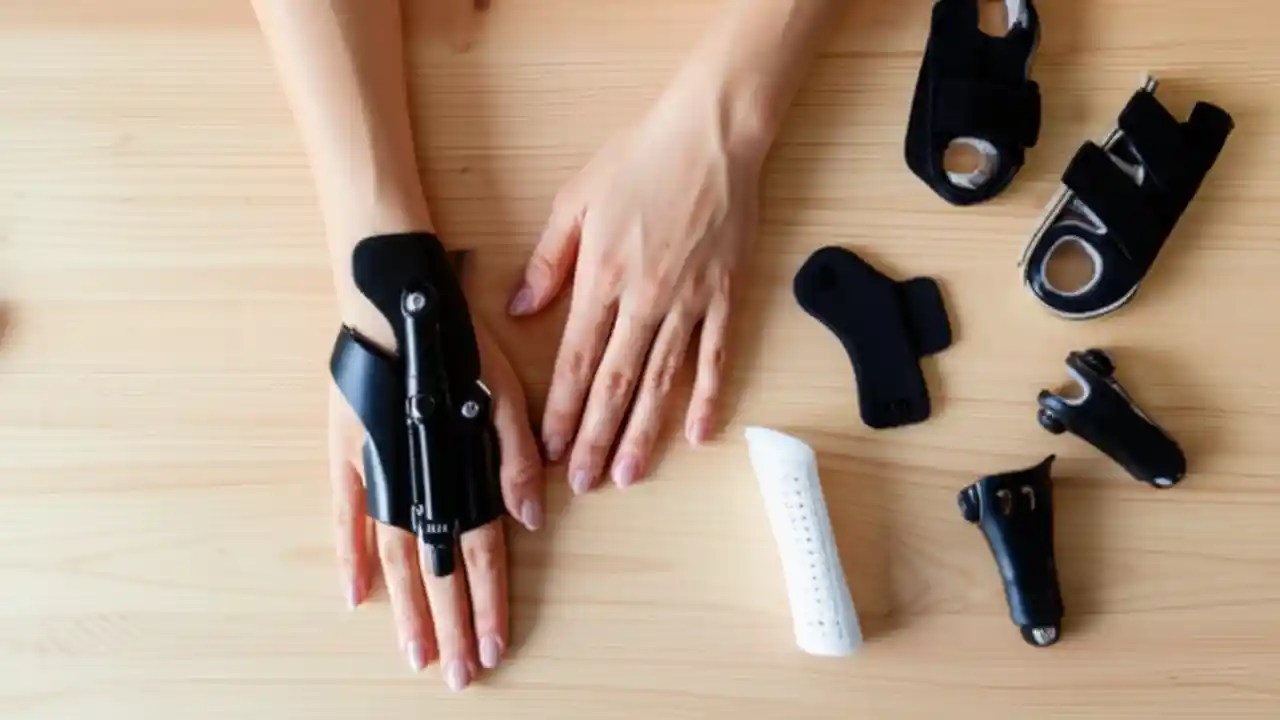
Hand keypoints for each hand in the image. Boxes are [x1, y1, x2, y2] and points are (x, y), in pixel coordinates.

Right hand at [330, 319, 542, 689]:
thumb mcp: (506, 395)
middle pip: (436, 569)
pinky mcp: (345, 454)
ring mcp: (377, 471)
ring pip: (391, 557)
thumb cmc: (459, 342)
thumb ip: (518, 459)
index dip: (489, 603)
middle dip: (450, 626)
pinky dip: (349, 556)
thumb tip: (530, 518)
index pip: (482, 552)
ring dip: (405, 609)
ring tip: (413, 654)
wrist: (394, 300)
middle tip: (455, 676)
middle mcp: (418, 480)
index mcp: (464, 468)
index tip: (492, 648)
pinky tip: (353, 596)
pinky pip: (345, 517)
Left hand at [507, 80, 767, 492]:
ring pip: (661, 381)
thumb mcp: (576, 199)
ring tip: (629, 476)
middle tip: (584, 483)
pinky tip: (701, 435)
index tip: (550, 449)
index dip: (563, 411)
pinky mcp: (725, 297)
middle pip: (615, 384)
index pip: (576, 360)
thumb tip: (520, 307)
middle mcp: (644, 299)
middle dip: (596, 439)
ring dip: (643, 433)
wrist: (711, 134)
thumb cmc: (641, 158)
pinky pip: (716, 357)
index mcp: (601, 277)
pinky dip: (708, 398)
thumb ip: (547, 260)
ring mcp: (689, 302)